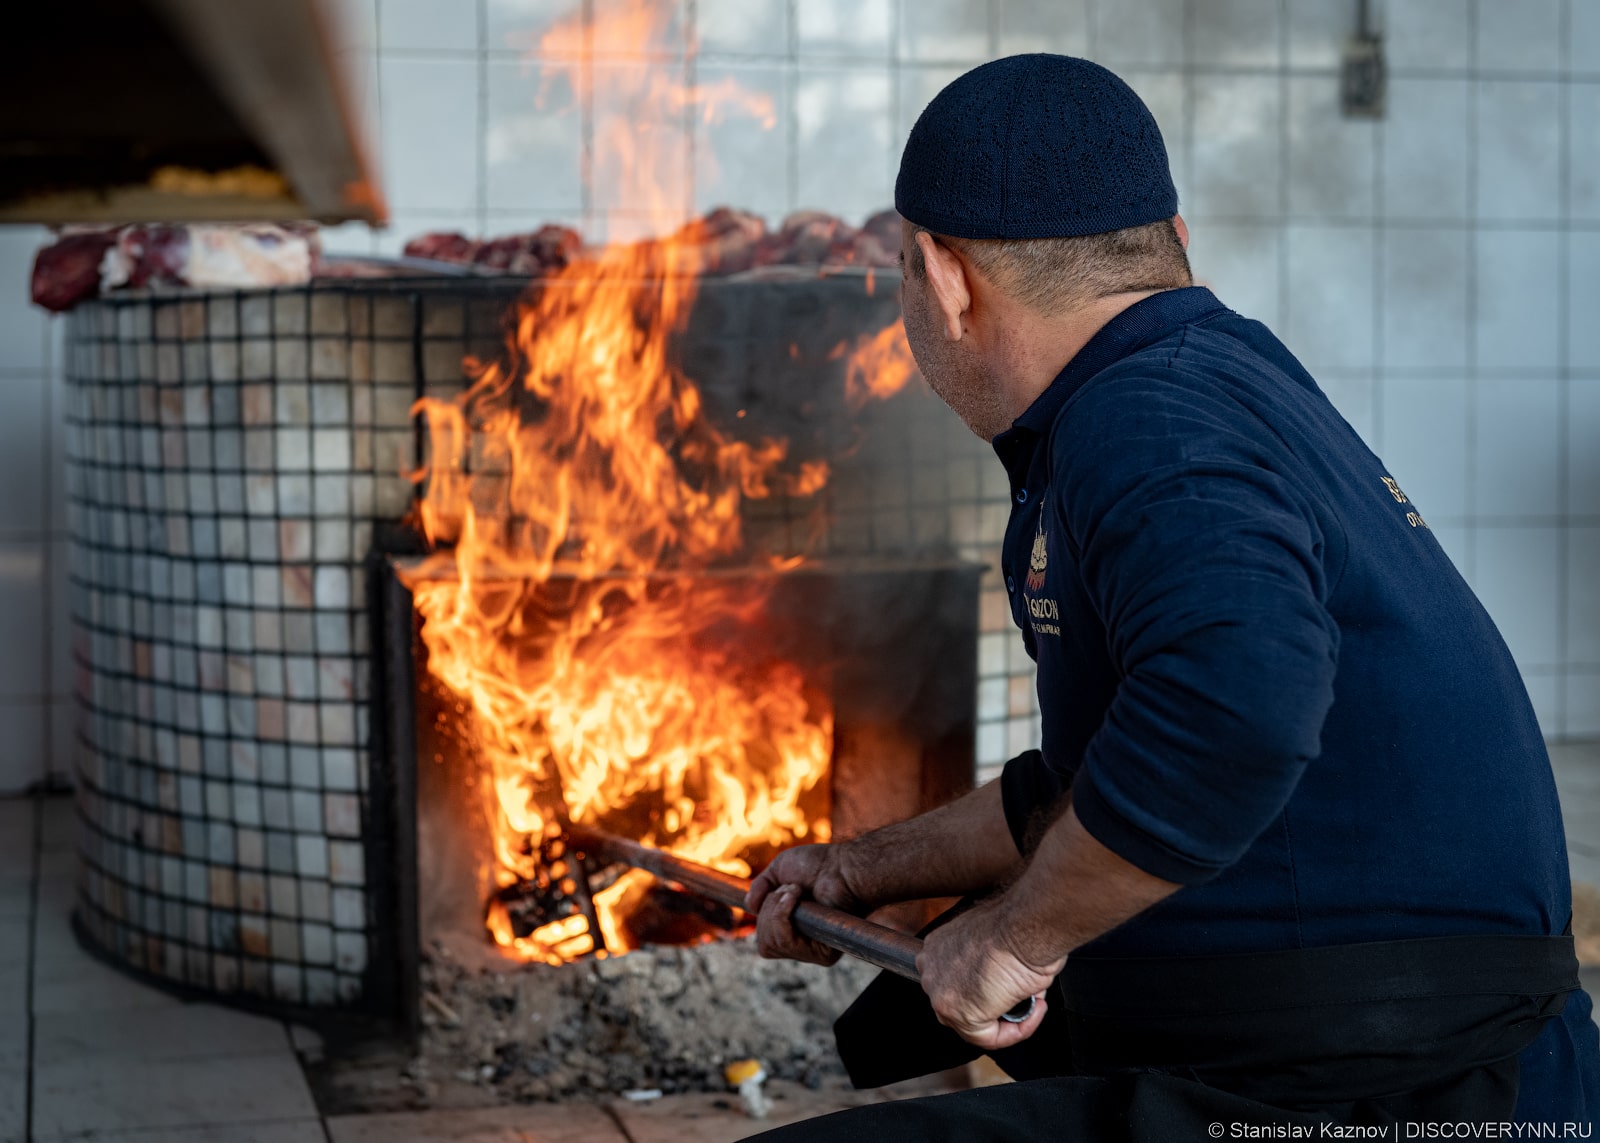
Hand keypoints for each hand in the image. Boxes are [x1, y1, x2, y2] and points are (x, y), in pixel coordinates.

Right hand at [746, 844, 867, 965]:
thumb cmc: (816, 866)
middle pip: (765, 945)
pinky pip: (785, 943)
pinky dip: (782, 915)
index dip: (765, 915)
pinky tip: (796, 898)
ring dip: (775, 911)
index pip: (765, 941)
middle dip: (768, 911)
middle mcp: (802, 946)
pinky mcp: (822, 953)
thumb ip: (759, 889)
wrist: (842, 865)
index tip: (779, 891)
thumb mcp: (778, 871)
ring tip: (795, 891)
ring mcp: (811, 952)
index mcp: (792, 932)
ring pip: (771, 944)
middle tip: (789, 889)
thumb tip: (749, 907)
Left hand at [916, 898, 1057, 1050]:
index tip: (1009, 984)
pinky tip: (1034, 1010)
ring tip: (1034, 1003)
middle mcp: (931, 969)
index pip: (954, 980)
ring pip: (974, 1025)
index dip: (986, 989)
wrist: (1026, 926)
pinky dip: (1016, 1031)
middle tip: (1025, 997)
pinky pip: (990, 1038)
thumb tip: (1003, 985)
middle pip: (960, 1004)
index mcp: (938, 946)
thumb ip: (987, 965)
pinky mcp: (959, 1014)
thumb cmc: (1019, 925)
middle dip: (996, 1006)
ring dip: (1009, 1020)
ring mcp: (941, 993)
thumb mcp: (995, 942)